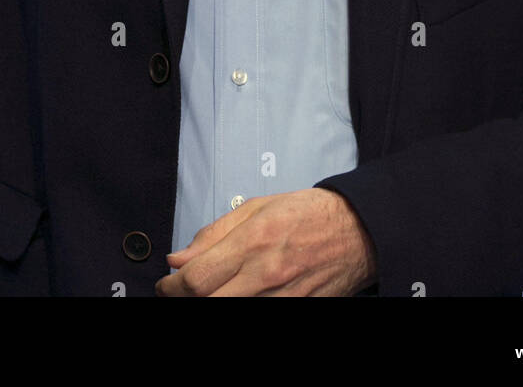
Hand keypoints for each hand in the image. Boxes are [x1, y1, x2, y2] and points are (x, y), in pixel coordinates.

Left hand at [154, 189, 378, 296]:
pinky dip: (237, 308)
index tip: (165, 284)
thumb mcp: (258, 207)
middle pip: (207, 302)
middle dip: (183, 300)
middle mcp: (265, 273)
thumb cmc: (307, 213)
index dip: (171, 287)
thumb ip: (214, 233)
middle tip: (177, 293)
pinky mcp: (294, 309)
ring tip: (207, 293)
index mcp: (254, 239)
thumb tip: (178, 258)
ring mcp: (281, 297)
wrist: (357, 232)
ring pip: (229, 312)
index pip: (197, 277)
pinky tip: (234, 296)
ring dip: (209, 304)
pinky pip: (255, 315)